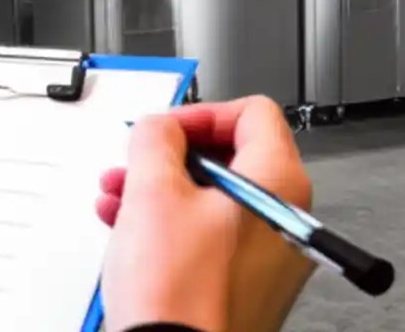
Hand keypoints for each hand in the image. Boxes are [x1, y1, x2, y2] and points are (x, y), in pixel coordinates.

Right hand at [97, 97, 314, 331]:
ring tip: (120, 197)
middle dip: (172, 155)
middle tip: (138, 162)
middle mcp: (285, 217)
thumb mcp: (154, 191)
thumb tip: (160, 127)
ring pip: (215, 197)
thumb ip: (156, 139)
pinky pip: (212, 236)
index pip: (254, 113)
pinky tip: (130, 229)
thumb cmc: (179, 292)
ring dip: (163, 188)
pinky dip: (172, 223)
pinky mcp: (246, 284)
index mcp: (278, 183)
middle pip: (232, 156)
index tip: (166, 128)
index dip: (201, 113)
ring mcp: (269, 255)